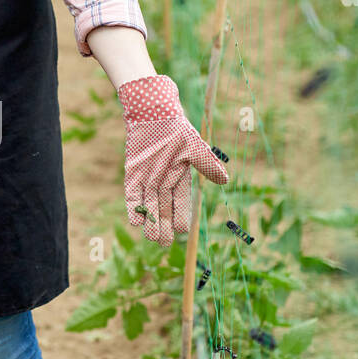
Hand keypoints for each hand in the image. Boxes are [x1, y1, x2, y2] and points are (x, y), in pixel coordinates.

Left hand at [117, 74, 228, 247]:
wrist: (154, 115)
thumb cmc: (178, 130)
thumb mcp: (195, 148)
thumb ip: (207, 165)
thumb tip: (225, 180)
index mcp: (179, 178)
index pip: (181, 203)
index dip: (181, 216)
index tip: (183, 231)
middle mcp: (163, 182)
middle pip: (164, 209)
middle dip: (165, 226)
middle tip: (165, 243)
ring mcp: (146, 179)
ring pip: (149, 206)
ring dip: (150, 222)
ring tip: (152, 238)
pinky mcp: (132, 175)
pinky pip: (132, 195)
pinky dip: (133, 208)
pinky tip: (135, 221)